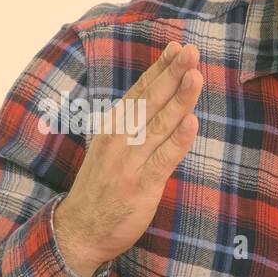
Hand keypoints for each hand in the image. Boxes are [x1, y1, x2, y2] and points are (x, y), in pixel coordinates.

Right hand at [53, 40, 202, 276]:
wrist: (81, 229)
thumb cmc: (101, 186)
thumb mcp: (110, 147)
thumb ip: (132, 124)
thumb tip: (158, 98)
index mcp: (113, 126)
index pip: (140, 91)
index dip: (160, 68)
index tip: (177, 47)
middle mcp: (120, 139)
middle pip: (150, 100)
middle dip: (172, 74)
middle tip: (191, 51)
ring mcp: (130, 161)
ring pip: (159, 124)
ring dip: (179, 98)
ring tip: (196, 75)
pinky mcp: (142, 185)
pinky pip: (163, 159)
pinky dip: (178, 140)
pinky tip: (192, 122)